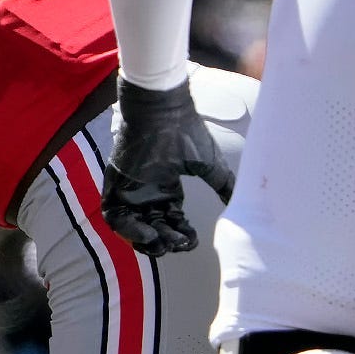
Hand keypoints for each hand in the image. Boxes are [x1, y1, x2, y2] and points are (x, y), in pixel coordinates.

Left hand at [104, 77, 234, 257]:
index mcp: (167, 186)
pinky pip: (115, 216)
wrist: (163, 110)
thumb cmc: (186, 131)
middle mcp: (147, 190)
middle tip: (179, 244)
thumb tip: (239, 203)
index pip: (172, 220)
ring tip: (164, 244)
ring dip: (147, 240)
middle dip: (167, 241)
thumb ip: (223, 185)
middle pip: (153, 227)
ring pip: (134, 226)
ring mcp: (129, 188)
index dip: (182, 233)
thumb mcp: (210, 165)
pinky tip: (149, 233)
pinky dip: (129, 230)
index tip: (193, 239)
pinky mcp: (115, 184)